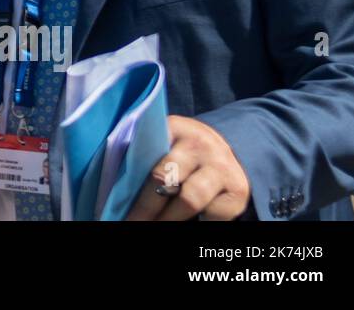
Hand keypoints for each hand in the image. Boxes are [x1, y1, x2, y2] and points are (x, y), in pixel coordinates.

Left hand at [125, 116, 250, 220]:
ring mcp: (221, 167)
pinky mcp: (238, 190)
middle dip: (145, 208)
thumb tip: (115, 188)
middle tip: (131, 222)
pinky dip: (198, 222)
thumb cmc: (181, 150)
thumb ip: (143, 154)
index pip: (146, 155)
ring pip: (190, 201)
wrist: (224, 147)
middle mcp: (200, 144)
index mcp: (174, 128)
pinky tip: (184, 221)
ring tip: (154, 225)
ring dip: (168, 219)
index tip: (116, 208)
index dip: (130, 186)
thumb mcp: (163, 141)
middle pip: (165, 179)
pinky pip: (213, 215)